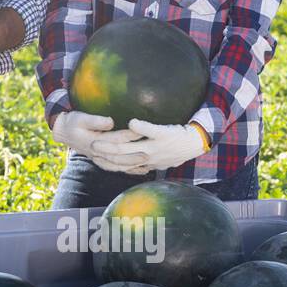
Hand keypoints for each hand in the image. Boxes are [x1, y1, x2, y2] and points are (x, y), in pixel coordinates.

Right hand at [52, 111, 145, 171]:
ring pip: (118, 166)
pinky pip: (116, 168)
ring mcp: (99, 158)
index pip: (115, 139)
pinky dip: (128, 171)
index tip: (143, 131)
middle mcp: (98, 152)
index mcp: (95, 141)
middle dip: (134, 156)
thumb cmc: (73, 122)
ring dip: (132, 167)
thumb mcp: (81, 118)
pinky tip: (141, 170)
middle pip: (119, 157)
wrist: (64, 132)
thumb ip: (95, 121)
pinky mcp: (101, 160)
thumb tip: (110, 122)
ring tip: (148, 165)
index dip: (129, 135)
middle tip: (148, 153)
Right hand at [89, 119, 206, 172]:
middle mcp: (149, 157)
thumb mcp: (159, 159)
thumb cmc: (176, 150)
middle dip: (105, 151)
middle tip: (91, 145)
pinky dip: (141, 127)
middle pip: (122, 156)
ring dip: (116, 142)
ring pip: (132, 147)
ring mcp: (157, 147)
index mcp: (145, 162)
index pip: (121, 165)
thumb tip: (130, 159)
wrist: (196, 144)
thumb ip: (143, 159)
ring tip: (102, 137)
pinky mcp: (165, 135)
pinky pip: (151, 131)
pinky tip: (131, 122)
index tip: (93, 155)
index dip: (106, 161)